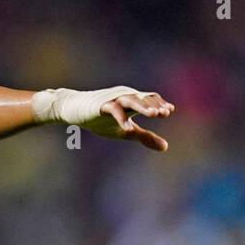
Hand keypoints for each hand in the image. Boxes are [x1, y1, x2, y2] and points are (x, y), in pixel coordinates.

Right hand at [32, 86, 174, 149]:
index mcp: (133, 102)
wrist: (74, 109)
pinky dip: (121, 118)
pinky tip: (127, 128)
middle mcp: (125, 97)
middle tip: (166, 112)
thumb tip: (166, 147)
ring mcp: (113, 100)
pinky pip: (113, 110)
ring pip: (131, 100)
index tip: (170, 111)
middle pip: (143, 98)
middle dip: (154, 105)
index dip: (160, 104)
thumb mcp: (126, 130)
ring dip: (142, 107)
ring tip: (154, 114)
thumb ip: (145, 137)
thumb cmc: (101, 119)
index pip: (150, 99)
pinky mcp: (100, 105)